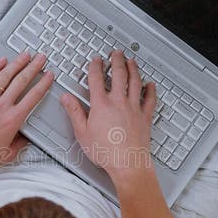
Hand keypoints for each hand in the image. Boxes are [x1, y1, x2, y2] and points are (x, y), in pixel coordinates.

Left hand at [0, 51, 53, 182]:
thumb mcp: (9, 154)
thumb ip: (21, 143)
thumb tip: (26, 137)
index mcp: (13, 119)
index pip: (34, 96)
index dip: (44, 83)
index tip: (49, 75)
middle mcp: (1, 106)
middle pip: (22, 81)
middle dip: (34, 67)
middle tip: (41, 58)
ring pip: (5, 76)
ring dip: (17, 63)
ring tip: (25, 55)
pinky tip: (0, 61)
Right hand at [60, 50, 156, 185]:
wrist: (128, 164)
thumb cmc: (106, 152)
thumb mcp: (82, 133)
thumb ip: (74, 112)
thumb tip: (66, 99)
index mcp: (101, 105)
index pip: (96, 79)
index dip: (95, 66)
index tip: (96, 60)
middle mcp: (119, 102)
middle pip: (118, 74)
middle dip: (117, 61)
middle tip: (116, 53)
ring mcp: (134, 108)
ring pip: (135, 82)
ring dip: (133, 69)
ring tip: (131, 61)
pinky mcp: (145, 117)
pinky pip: (150, 99)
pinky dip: (151, 90)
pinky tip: (150, 85)